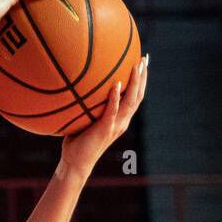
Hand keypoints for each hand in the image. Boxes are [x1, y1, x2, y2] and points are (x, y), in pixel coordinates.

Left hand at [59, 54, 148, 177]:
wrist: (76, 163)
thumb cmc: (77, 141)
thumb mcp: (84, 120)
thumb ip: (87, 106)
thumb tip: (76, 86)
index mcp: (120, 119)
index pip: (135, 97)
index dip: (140, 81)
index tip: (142, 63)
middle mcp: (122, 121)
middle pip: (138, 96)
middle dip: (142, 77)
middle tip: (145, 59)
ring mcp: (115, 125)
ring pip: (130, 101)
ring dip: (134, 83)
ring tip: (136, 66)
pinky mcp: (105, 129)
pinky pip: (112, 111)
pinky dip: (115, 97)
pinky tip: (117, 84)